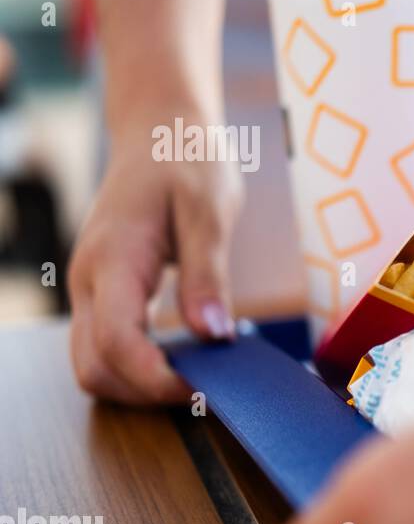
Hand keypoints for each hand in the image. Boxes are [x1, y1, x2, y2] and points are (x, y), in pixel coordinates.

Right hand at [69, 136, 242, 403]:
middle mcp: (90, 280)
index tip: (202, 387)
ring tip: (198, 377)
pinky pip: (106, 347)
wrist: (160, 131)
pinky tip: (184, 359)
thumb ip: (209, 274)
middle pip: (93, 368)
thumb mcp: (211, 211)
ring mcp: (91, 289)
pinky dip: (138, 367)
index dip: (155, 378)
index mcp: (113, 259)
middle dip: (144, 392)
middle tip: (206, 389)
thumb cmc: (188, 161)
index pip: (116, 342)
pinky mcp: (104, 293)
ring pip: (93, 365)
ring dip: (138, 385)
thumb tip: (214, 334)